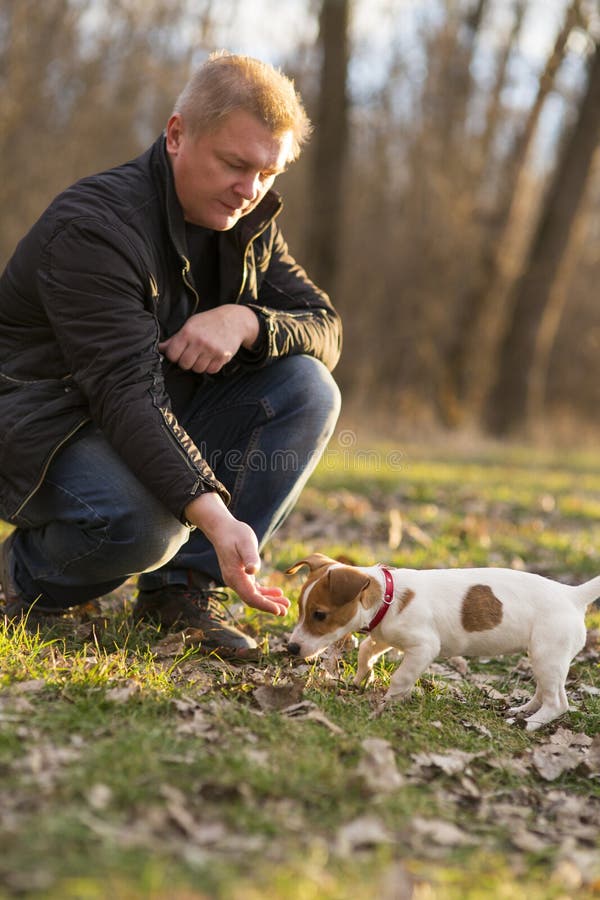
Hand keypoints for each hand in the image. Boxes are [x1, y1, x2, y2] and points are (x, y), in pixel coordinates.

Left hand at [159, 305, 259, 373]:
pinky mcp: (223, 357)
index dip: (174, 356)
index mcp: (188, 332)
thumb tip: (160, 348)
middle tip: (192, 355)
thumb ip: (176, 338)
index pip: (172, 354)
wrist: (234, 320)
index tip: (179, 352)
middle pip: (184, 364)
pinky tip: (212, 357)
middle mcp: (199, 342)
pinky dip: (210, 367)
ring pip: (198, 369)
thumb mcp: (191, 325)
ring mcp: (212, 350)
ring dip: (198, 365)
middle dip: (186, 362)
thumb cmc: (209, 322)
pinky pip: (211, 370)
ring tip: (203, 355)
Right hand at [184, 493, 289, 616]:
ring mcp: (236, 579)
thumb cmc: (235, 533)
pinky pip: (253, 589)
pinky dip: (264, 593)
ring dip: (269, 601)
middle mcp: (234, 581)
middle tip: (286, 612)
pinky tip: (277, 592)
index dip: (265, 605)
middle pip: (253, 600)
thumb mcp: (246, 542)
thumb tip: (253, 571)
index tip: (278, 610)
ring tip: (285, 604)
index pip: (251, 597)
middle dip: (269, 607)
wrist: (222, 528)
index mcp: (235, 576)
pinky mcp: (240, 575)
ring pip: (253, 596)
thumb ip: (250, 557)